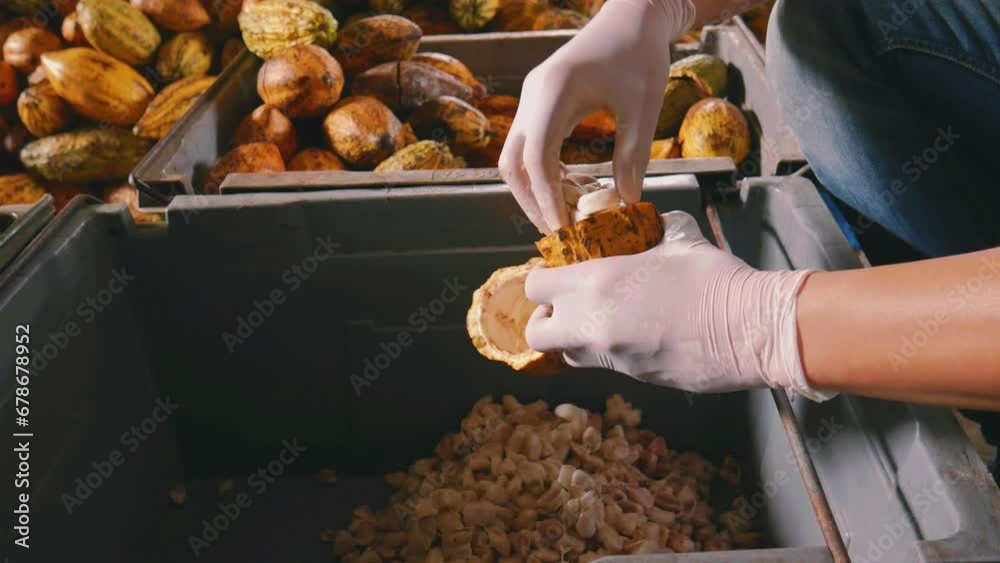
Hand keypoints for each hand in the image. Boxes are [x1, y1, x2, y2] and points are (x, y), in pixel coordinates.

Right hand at [499, 0, 695, 233]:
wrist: (631, 17)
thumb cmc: (640, 55)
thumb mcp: (644, 107)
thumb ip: (633, 155)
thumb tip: (626, 202)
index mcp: (555, 92)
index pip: (537, 157)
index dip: (547, 198)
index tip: (565, 227)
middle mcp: (533, 96)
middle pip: (512, 164)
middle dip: (531, 202)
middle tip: (559, 232)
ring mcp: (531, 99)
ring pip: (514, 158)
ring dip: (534, 191)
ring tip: (565, 215)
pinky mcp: (538, 103)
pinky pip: (528, 146)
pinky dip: (543, 173)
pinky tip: (570, 189)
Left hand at [524, 211, 833, 399]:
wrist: (752, 330)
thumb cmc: (715, 279)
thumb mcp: (679, 238)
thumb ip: (653, 229)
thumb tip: (651, 223)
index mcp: (596, 283)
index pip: (535, 287)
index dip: (543, 280)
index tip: (558, 274)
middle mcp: (592, 324)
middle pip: (538, 332)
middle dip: (545, 318)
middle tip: (567, 305)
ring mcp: (612, 357)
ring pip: (569, 354)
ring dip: (574, 339)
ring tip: (601, 320)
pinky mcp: (635, 379)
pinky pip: (606, 364)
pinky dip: (610, 351)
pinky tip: (637, 333)